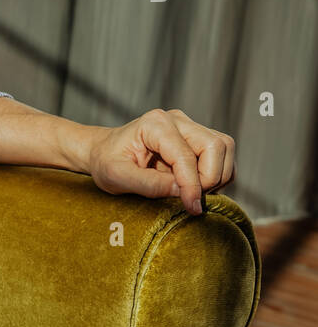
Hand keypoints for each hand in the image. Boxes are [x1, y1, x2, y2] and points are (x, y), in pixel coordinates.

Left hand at [86, 108, 235, 214]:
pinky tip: (196, 186)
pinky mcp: (196, 138)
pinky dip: (217, 174)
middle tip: (191, 199)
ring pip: (224, 148)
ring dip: (218, 176)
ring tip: (192, 192)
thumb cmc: (106, 162)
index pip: (186, 155)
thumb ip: (147, 184)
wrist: (103, 152)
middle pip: (216, 145)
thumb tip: (181, 192)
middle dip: (210, 177)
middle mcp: (177, 120)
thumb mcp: (116, 176)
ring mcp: (189, 126)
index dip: (192, 184)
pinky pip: (222, 155)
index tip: (191, 207)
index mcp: (154, 124)